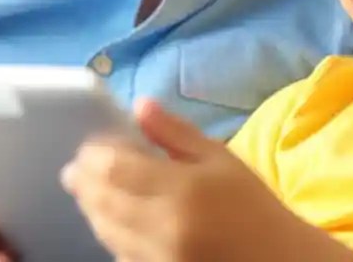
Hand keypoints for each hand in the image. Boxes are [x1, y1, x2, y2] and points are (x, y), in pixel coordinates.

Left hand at [61, 99, 336, 261]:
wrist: (279, 260)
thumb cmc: (252, 206)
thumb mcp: (221, 158)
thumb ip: (175, 133)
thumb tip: (140, 105)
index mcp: (183, 189)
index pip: (115, 169)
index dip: (94, 154)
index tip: (90, 145)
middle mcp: (166, 227)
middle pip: (103, 201)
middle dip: (83, 182)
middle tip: (74, 169)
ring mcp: (160, 258)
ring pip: (106, 232)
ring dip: (91, 208)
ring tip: (87, 191)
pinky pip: (121, 256)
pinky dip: (110, 237)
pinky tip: (110, 221)